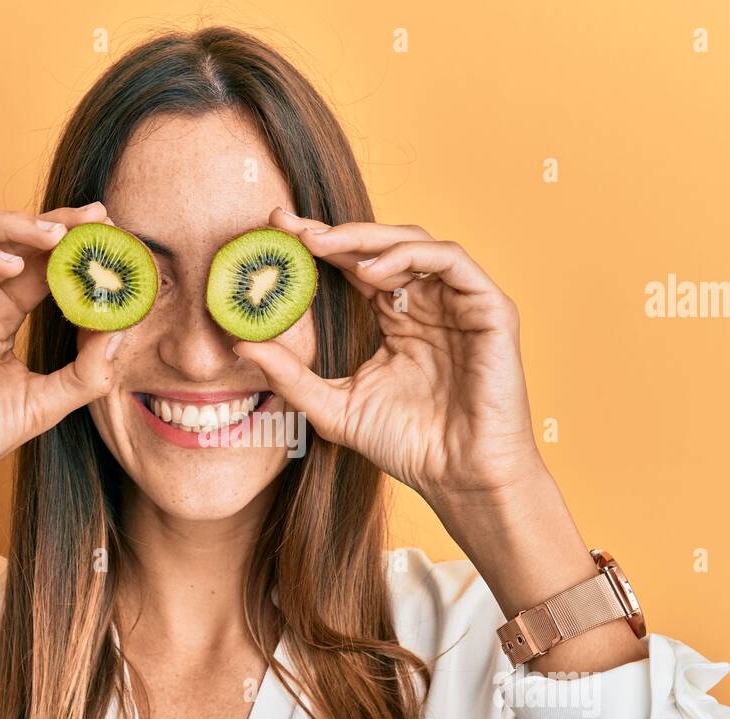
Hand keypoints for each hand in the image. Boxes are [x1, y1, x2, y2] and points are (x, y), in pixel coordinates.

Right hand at [0, 204, 121, 504]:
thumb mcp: (45, 402)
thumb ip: (87, 370)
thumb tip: (124, 328)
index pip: (40, 264)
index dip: (74, 245)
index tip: (112, 234)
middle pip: (11, 238)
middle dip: (54, 223)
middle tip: (94, 218)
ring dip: (15, 225)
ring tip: (56, 237)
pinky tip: (10, 264)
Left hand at [235, 208, 543, 505]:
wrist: (459, 478)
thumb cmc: (408, 446)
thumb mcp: (334, 407)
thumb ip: (290, 376)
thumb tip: (239, 344)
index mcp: (398, 318)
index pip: (356, 267)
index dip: (319, 246)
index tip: (275, 233)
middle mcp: (429, 303)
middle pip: (382, 246)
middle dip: (336, 232)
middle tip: (292, 229)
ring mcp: (461, 303)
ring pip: (416, 243)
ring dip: (369, 238)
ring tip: (325, 247)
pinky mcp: (490, 309)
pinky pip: (451, 260)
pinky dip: (410, 256)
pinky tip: (371, 272)